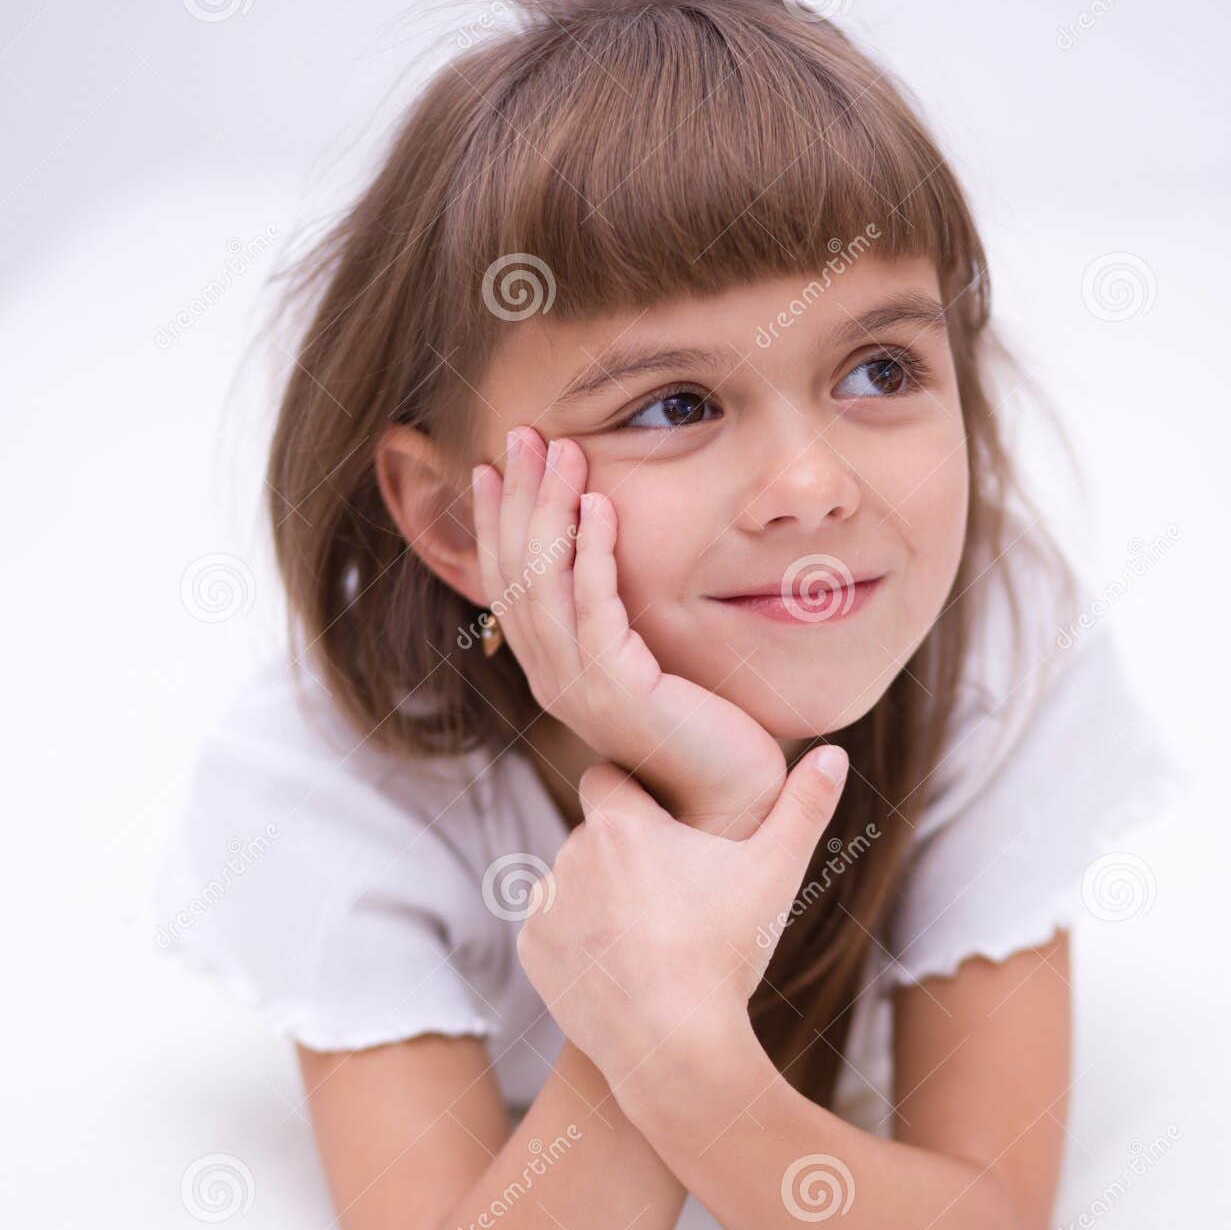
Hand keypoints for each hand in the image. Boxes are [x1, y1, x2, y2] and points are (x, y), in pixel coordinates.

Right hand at [471, 427, 786, 837]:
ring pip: (544, 585)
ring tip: (563, 450)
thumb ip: (621, 616)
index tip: (497, 463)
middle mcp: (552, 680)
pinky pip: (593, 608)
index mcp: (553, 671)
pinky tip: (600, 504)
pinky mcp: (616, 691)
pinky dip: (593, 551)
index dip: (499, 521)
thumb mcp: (651, 658)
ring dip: (551, 510)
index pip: (509, 584)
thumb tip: (610, 549)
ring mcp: (578, 689)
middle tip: (522, 435)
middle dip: (518, 499)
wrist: (733, 794)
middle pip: (515, 575)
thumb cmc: (703, 725)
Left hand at [515, 745, 850, 1114]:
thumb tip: (835, 753)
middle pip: (596, 836)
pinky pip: (554, 929)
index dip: (634, 794)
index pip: (608, 778)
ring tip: (650, 936)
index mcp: (619, 823)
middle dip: (626, 855)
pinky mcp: (531, 950)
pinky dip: (579, 941)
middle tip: (672, 896)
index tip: (662, 823)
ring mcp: (545, 904)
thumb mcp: (774, 874)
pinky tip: (621, 964)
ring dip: (600, 896)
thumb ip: (804, 808)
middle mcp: (570, 853)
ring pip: (575, 882)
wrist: (673, 1045)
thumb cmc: (726, 953)